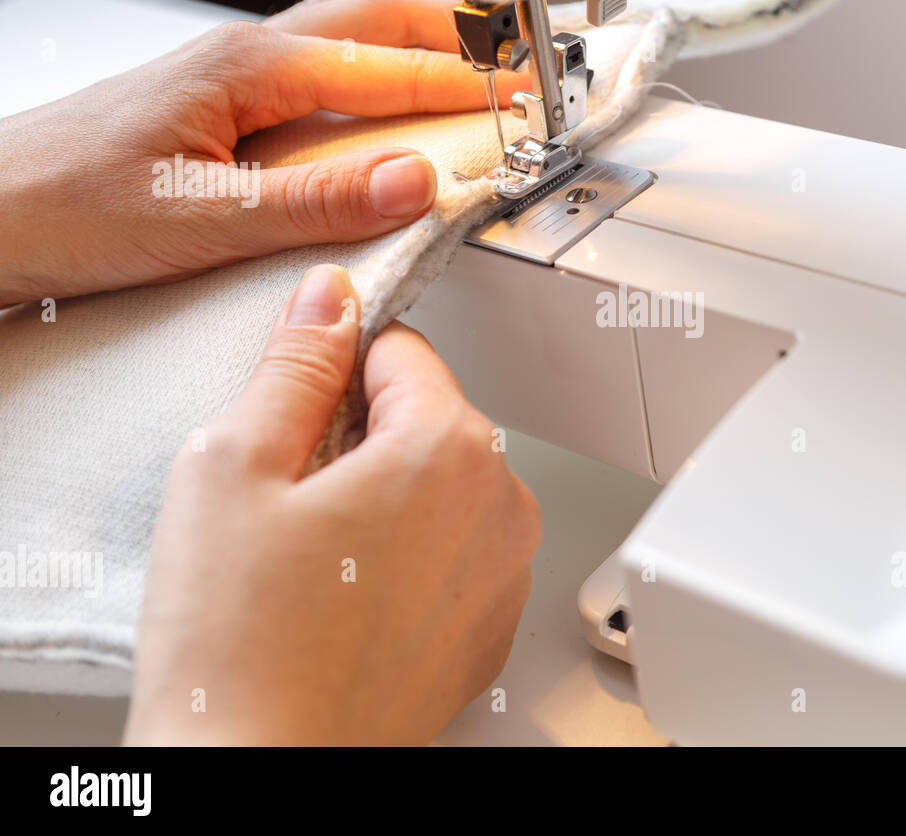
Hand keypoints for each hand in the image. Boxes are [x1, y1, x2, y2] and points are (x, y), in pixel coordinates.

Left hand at [0, 0, 528, 306]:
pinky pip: (315, 77)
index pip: (384, 66)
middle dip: (452, 36)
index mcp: (247, 68)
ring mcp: (229, 76)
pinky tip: (378, 123)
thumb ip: (312, 203)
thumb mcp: (199, 217)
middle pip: (373, 21)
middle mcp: (241, 56)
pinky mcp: (218, 105)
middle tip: (511, 67)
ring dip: (412, 52)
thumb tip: (410, 183)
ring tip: (466, 84)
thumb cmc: (58, 204)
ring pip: (345, 42)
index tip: (519, 98)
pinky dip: (370, 84)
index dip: (463, 84)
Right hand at [123, 265, 540, 744]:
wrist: (266, 774)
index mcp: (449, 447)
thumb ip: (295, 365)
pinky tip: (345, 598)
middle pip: (429, 418)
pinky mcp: (489, 629)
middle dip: (361, 435)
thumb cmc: (243, 646)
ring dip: (386, 497)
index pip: (401, 349)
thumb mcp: (234, 466)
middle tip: (290, 497)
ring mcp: (503, 573)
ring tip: (315, 558)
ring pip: (443, 486)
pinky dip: (408, 557)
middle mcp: (500, 505)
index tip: (298, 404)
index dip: (334, 368)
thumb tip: (330, 300)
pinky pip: (454, 553)